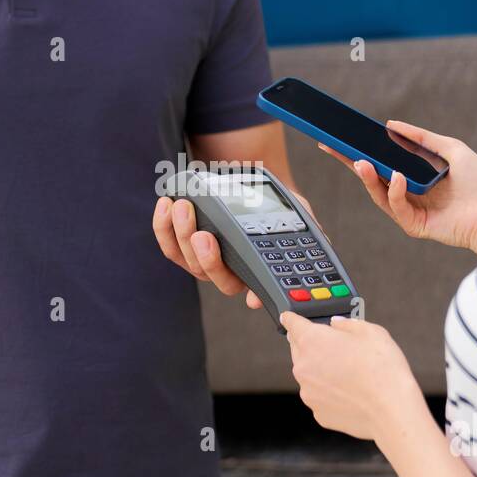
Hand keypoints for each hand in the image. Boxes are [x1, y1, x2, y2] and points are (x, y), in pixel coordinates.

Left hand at [152, 190, 316, 309]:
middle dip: (203, 255)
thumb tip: (314, 247)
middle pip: (210, 273)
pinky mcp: (180, 242)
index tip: (250, 295)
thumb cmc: (276, 205)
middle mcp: (225, 269)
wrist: (250, 182)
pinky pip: (167, 242)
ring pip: (185, 257)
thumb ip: (309, 232)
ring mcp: (200, 257)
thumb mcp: (300, 216)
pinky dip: (162, 226)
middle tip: (202, 232)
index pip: (251, 287)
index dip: (249, 293)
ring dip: (179, 234)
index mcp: (252, 269)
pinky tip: (166, 205)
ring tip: (182, 207)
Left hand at [279, 311, 424, 442]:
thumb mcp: (370, 331)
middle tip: (339, 348)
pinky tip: (351, 391)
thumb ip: (347, 324)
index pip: (291, 323)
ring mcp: (308, 392)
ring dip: (322, 370)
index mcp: (312, 341)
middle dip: (313, 345)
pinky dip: (330, 392)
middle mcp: (303, 367)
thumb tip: (336, 325)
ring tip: (351, 373)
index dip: (292, 318)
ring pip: (309, 374)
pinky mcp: (318, 412)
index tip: (289, 317)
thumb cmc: (383, 370)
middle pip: (299, 349)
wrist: (392, 410)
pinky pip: (320, 396)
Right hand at [318, 120, 476, 256]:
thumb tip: (392, 125)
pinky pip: (397, 207)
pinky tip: (398, 176)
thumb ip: (422, 137)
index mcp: (413, 175)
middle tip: (333, 148)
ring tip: (361, 162)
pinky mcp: (414, 224)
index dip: (361, 151)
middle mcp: (407, 193)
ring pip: (379, 193)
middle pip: (372, 178)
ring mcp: (409, 210)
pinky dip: (394, 191)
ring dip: (368, 177)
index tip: (341, 138)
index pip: (381, 162)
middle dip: (351, 162)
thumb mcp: (450, 149)